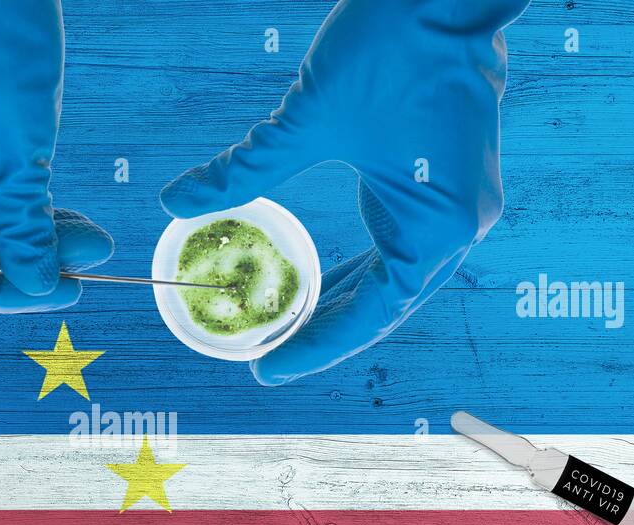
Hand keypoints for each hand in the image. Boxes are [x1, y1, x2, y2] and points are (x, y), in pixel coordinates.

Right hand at [0, 0, 112, 312]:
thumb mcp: (20, 136)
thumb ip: (25, 219)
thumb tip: (38, 287)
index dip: (1, 294)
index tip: (61, 292)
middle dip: (26, 260)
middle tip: (93, 260)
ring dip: (27, 233)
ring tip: (90, 235)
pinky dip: (15, 200)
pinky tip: (60, 208)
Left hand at [161, 0, 529, 383]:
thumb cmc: (387, 46)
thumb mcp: (306, 118)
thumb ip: (244, 169)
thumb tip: (175, 200)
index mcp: (434, 229)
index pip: (370, 315)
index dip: (315, 348)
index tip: (265, 369)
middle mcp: (456, 229)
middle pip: (384, 307)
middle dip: (324, 332)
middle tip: (268, 356)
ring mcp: (458, 207)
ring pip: (394, 280)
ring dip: (343, 302)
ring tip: (287, 327)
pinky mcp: (448, 185)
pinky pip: (402, 246)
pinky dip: (362, 268)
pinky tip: (321, 280)